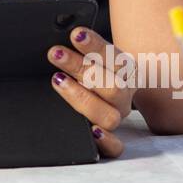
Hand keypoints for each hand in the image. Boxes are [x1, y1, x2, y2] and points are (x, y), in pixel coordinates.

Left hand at [47, 25, 136, 158]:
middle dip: (82, 68)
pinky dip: (106, 141)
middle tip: (55, 54)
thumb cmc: (89, 72)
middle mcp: (124, 96)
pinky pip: (116, 148)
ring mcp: (118, 118)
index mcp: (126, 71)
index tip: (76, 34)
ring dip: (83, 98)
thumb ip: (78, 49)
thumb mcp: (88, 57)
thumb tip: (55, 37)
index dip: (96, 46)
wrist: (102, 94)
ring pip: (110, 116)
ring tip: (58, 81)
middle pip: (112, 86)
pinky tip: (92, 131)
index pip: (115, 57)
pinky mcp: (112, 142)